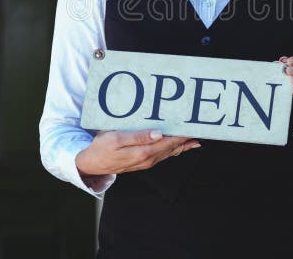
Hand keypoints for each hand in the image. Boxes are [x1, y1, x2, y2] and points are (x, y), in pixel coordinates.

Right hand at [75, 130, 200, 177]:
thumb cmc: (101, 148)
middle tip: (201, 130)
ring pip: (169, 153)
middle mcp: (147, 159)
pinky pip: (162, 155)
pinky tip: (179, 146)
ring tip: (195, 138)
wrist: (91, 164)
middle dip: (186, 140)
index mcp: (142, 152)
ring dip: (182, 145)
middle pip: (172, 148)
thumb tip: (158, 134)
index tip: (194, 127)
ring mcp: (146, 162)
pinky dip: (173, 149)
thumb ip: (137, 137)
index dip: (182, 135)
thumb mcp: (115, 139)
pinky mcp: (142, 161)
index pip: (168, 142)